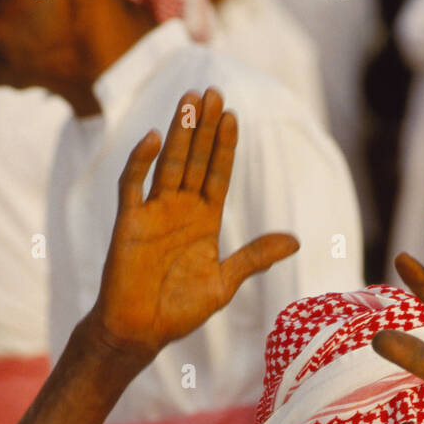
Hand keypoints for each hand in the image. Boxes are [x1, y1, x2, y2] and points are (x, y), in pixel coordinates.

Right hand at [91, 87, 299, 355]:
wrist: (140, 331)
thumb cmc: (180, 310)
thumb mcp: (225, 283)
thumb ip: (256, 257)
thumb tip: (295, 241)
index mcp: (204, 221)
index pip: (218, 174)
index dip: (225, 146)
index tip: (233, 116)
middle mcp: (179, 210)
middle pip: (195, 159)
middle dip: (204, 127)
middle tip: (213, 92)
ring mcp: (153, 212)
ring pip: (168, 163)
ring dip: (178, 132)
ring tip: (189, 100)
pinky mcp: (128, 222)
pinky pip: (133, 184)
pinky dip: (142, 161)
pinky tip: (155, 137)